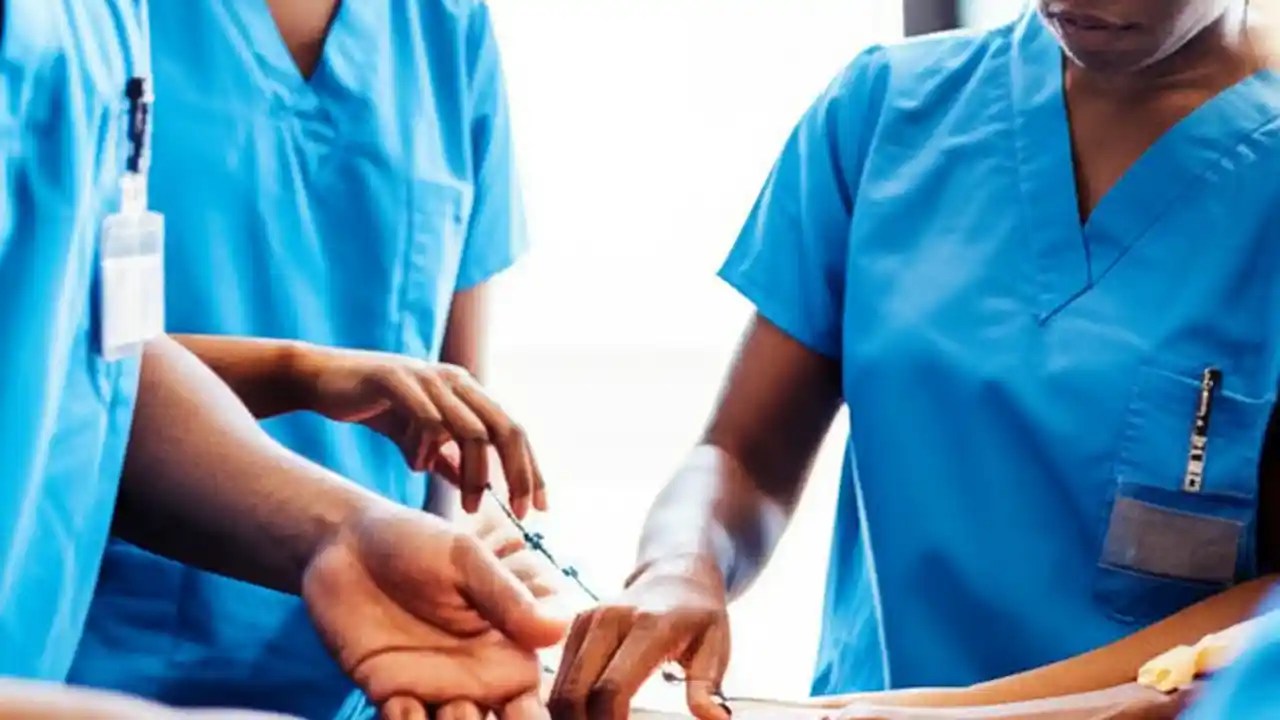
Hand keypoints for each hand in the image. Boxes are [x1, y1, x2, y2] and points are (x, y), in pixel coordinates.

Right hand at [294, 346, 544, 516]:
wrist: (320, 379)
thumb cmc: (374, 407)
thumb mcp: (418, 439)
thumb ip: (447, 459)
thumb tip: (474, 489)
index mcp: (467, 392)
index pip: (514, 431)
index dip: (531, 469)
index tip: (538, 508)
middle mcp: (456, 381)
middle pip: (506, 428)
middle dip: (519, 474)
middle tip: (518, 512)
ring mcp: (429, 377)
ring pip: (473, 429)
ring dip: (476, 474)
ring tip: (468, 504)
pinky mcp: (397, 379)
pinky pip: (428, 420)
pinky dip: (429, 450)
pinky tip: (416, 465)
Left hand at [302, 504, 569, 719]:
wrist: (343, 543)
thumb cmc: (417, 541)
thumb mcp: (466, 560)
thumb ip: (507, 596)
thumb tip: (557, 630)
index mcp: (509, 647)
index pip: (537, 697)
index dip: (535, 715)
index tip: (523, 707)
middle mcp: (478, 677)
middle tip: (468, 707)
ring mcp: (434, 689)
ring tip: (452, 707)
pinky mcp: (389, 695)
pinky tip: (401, 702)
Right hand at [548, 555, 730, 719]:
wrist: (675, 574)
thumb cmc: (698, 614)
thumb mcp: (716, 645)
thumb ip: (708, 685)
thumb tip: (717, 719)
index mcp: (648, 626)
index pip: (612, 688)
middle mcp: (609, 620)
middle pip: (575, 691)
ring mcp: (587, 621)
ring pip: (561, 686)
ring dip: (570, 717)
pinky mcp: (575, 626)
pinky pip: (559, 675)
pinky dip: (565, 703)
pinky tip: (585, 716)